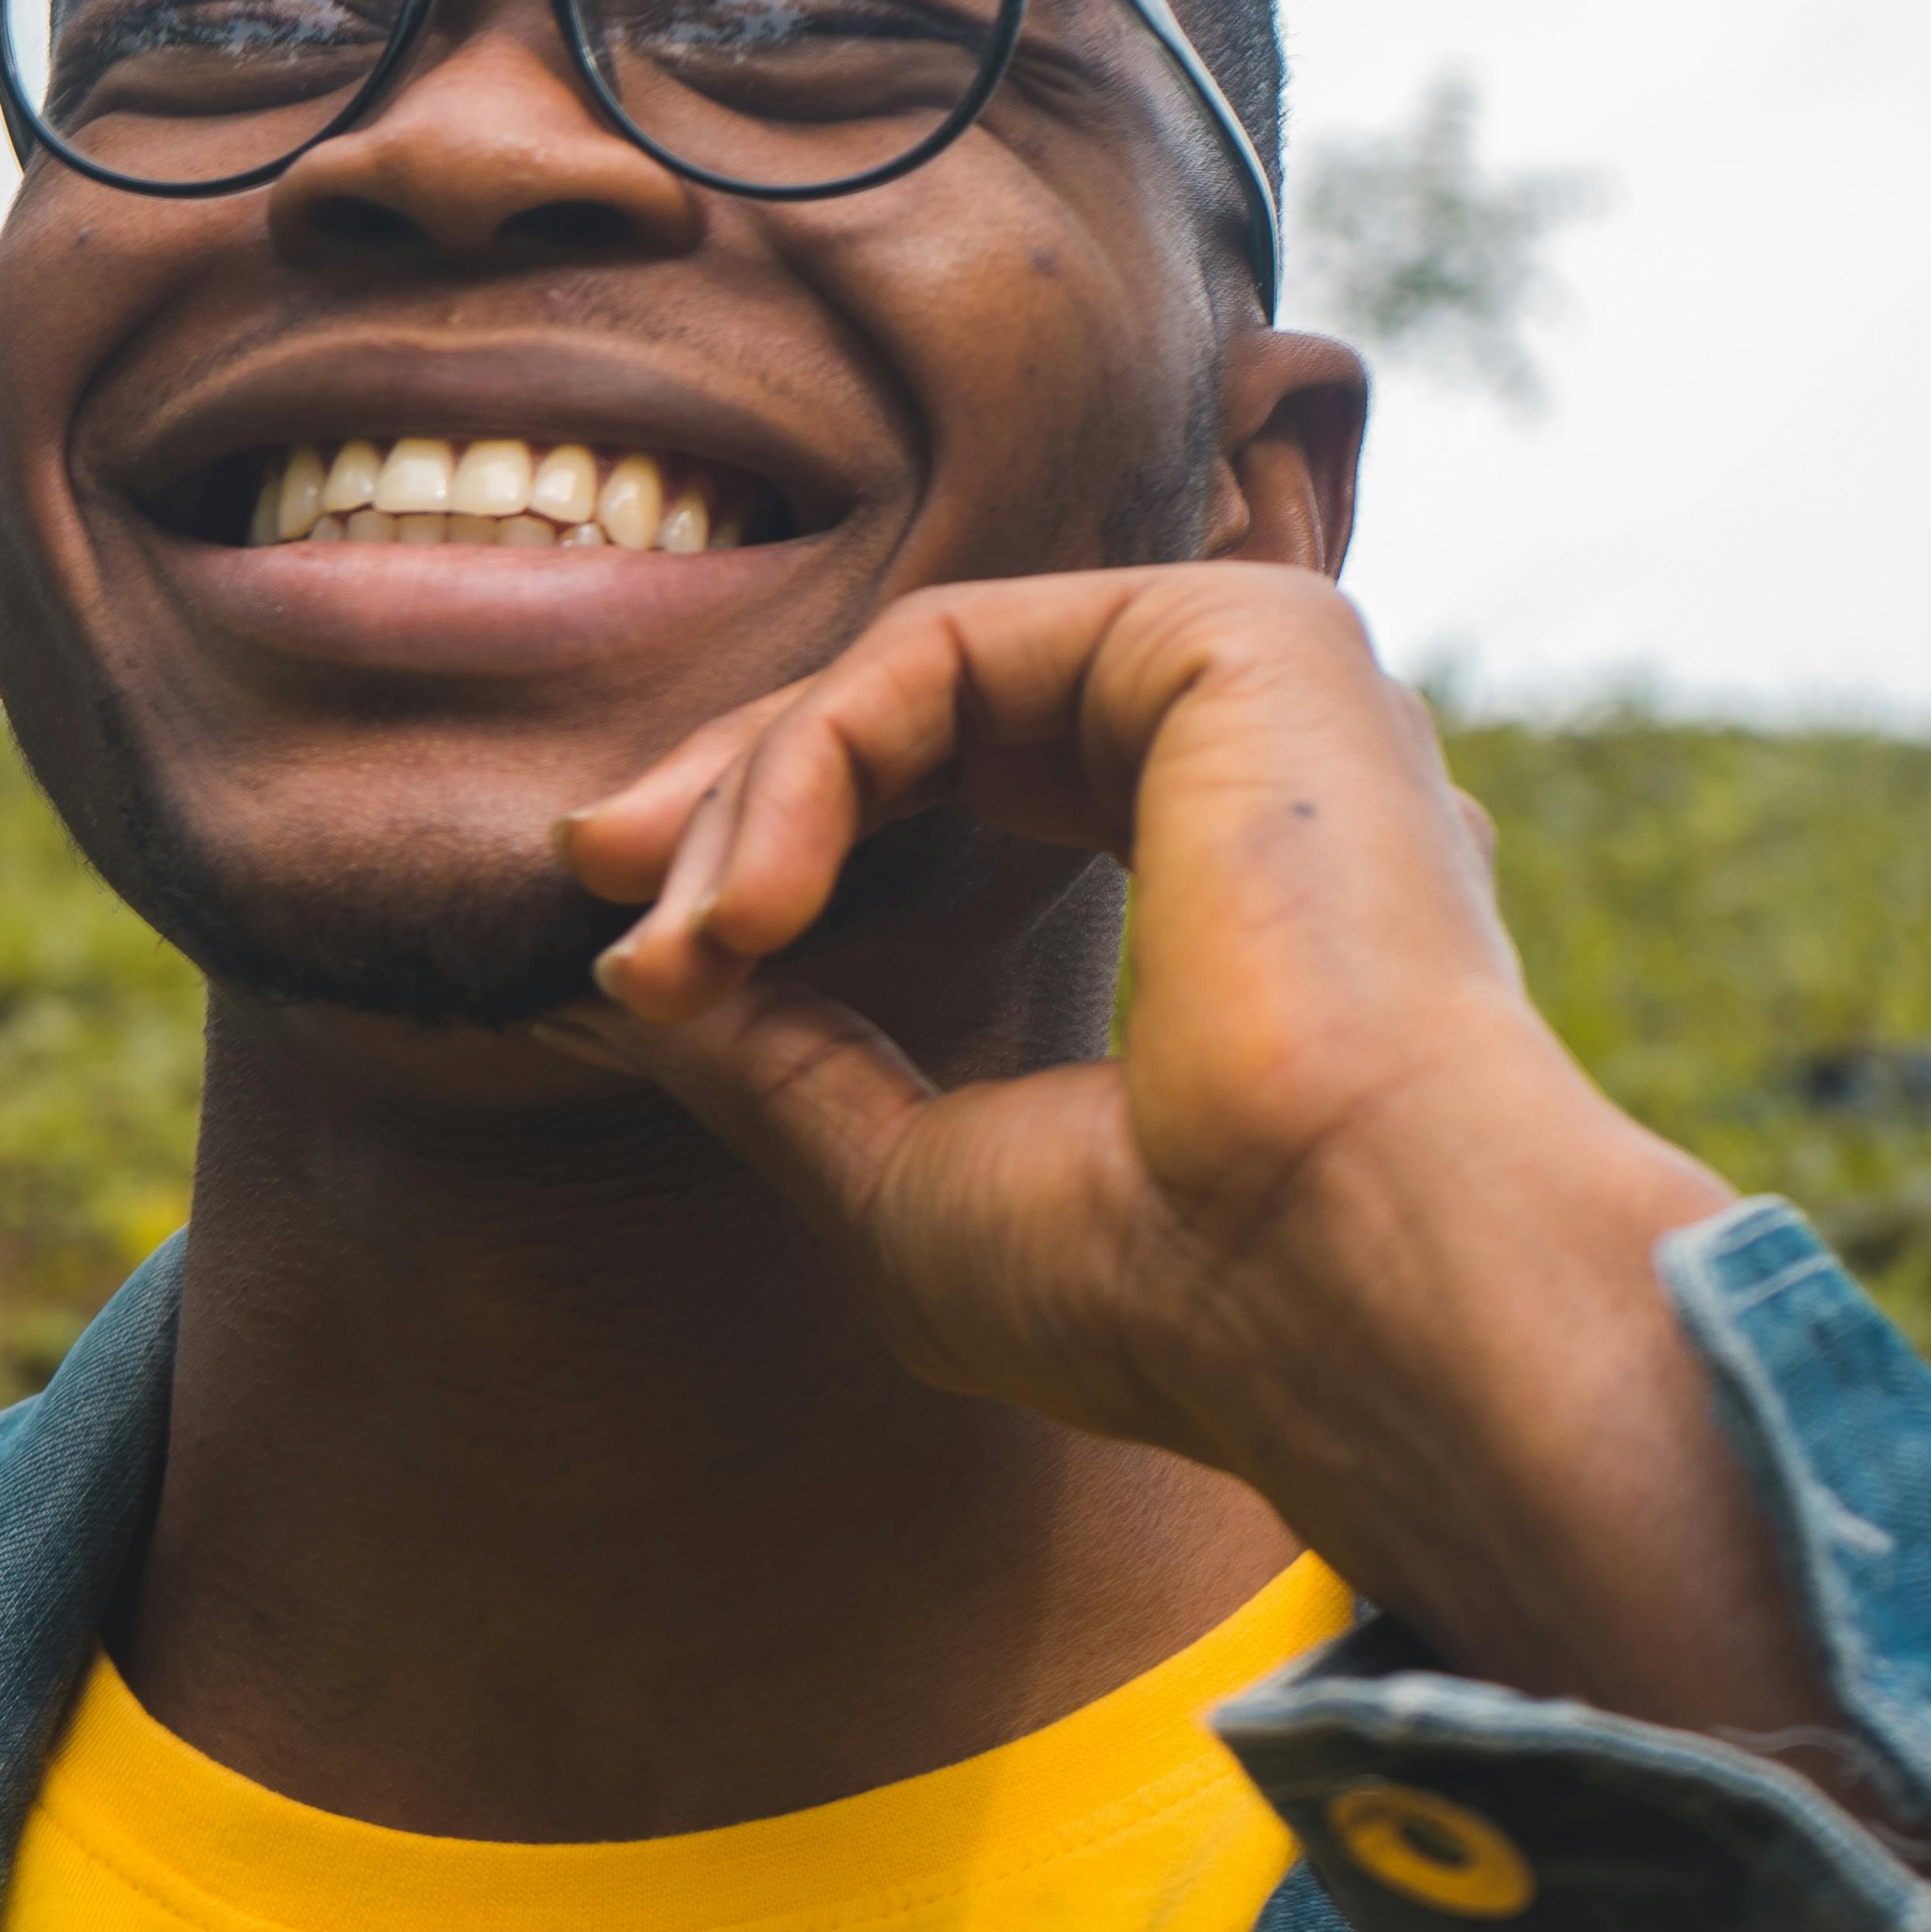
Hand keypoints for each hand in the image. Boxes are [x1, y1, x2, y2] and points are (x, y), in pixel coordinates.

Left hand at [553, 564, 1807, 1739]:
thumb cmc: (1172, 1292)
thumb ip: (788, 1060)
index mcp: (1230, 878)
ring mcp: (1262, 685)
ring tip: (676, 940)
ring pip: (921, 668)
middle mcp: (1256, 765)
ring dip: (754, 793)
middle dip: (730, 783)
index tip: (627, 943)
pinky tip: (747, 903)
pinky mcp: (1243, 635)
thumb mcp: (911, 1183)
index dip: (774, 836)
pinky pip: (946, 649)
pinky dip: (810, 759)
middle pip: (928, 702)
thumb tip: (641, 969)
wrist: (1344, 1296)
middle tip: (586, 868)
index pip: (964, 780)